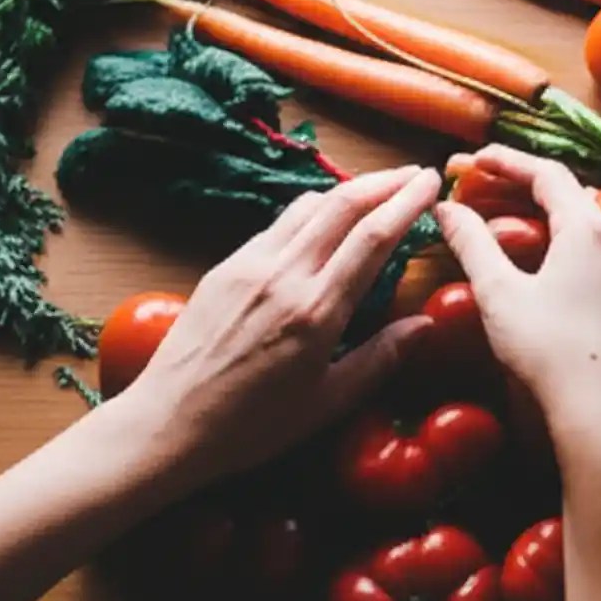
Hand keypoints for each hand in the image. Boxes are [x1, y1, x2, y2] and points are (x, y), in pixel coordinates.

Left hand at [122, 166, 441, 489]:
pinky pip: (277, 225)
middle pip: (342, 205)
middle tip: (415, 173)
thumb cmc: (253, 426)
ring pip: (307, 206)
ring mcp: (249, 265)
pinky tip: (322, 222)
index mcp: (316, 310)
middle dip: (384, 182)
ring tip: (375, 191)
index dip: (407, 202)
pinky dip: (311, 212)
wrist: (169, 424)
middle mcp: (283, 275)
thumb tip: (425, 325)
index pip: (373, 237)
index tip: (432, 182)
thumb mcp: (328, 402)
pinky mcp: (225, 267)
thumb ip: (380, 358)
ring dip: (347, 190)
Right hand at [435, 145, 600, 418]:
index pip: (546, 173)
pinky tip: (535, 251)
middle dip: (518, 182)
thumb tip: (447, 208)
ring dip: (539, 208)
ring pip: (581, 219)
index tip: (468, 161)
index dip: (504, 161)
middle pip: (566, 191)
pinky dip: (557, 235)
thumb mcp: (498, 291)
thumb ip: (472, 242)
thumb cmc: (545, 349)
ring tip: (499, 210)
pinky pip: (590, 246)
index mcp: (589, 228)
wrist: (596, 411)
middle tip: (475, 183)